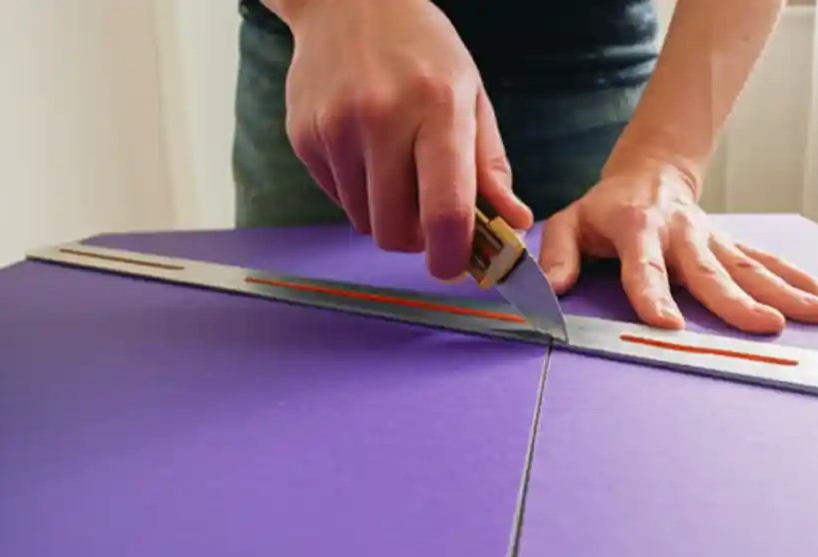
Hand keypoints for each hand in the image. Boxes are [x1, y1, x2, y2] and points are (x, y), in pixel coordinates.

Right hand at [277, 0, 531, 278]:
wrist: (348, 1)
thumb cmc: (422, 52)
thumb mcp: (471, 96)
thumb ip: (490, 166)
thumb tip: (514, 224)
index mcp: (437, 108)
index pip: (444, 210)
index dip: (452, 256)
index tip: (455, 268)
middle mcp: (381, 118)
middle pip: (396, 230)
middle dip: (417, 240)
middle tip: (429, 218)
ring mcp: (335, 127)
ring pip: (363, 221)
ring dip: (385, 214)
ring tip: (396, 169)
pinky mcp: (303, 135)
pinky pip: (337, 197)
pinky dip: (356, 192)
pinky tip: (365, 149)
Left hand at [539, 159, 817, 333]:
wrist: (648, 173)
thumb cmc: (604, 210)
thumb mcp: (571, 224)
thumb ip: (560, 257)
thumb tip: (550, 292)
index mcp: (637, 229)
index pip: (643, 267)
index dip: (651, 295)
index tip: (667, 324)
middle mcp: (681, 234)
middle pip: (710, 272)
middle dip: (738, 301)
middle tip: (766, 325)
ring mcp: (712, 240)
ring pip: (750, 267)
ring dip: (786, 290)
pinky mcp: (731, 245)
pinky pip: (767, 261)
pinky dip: (798, 279)